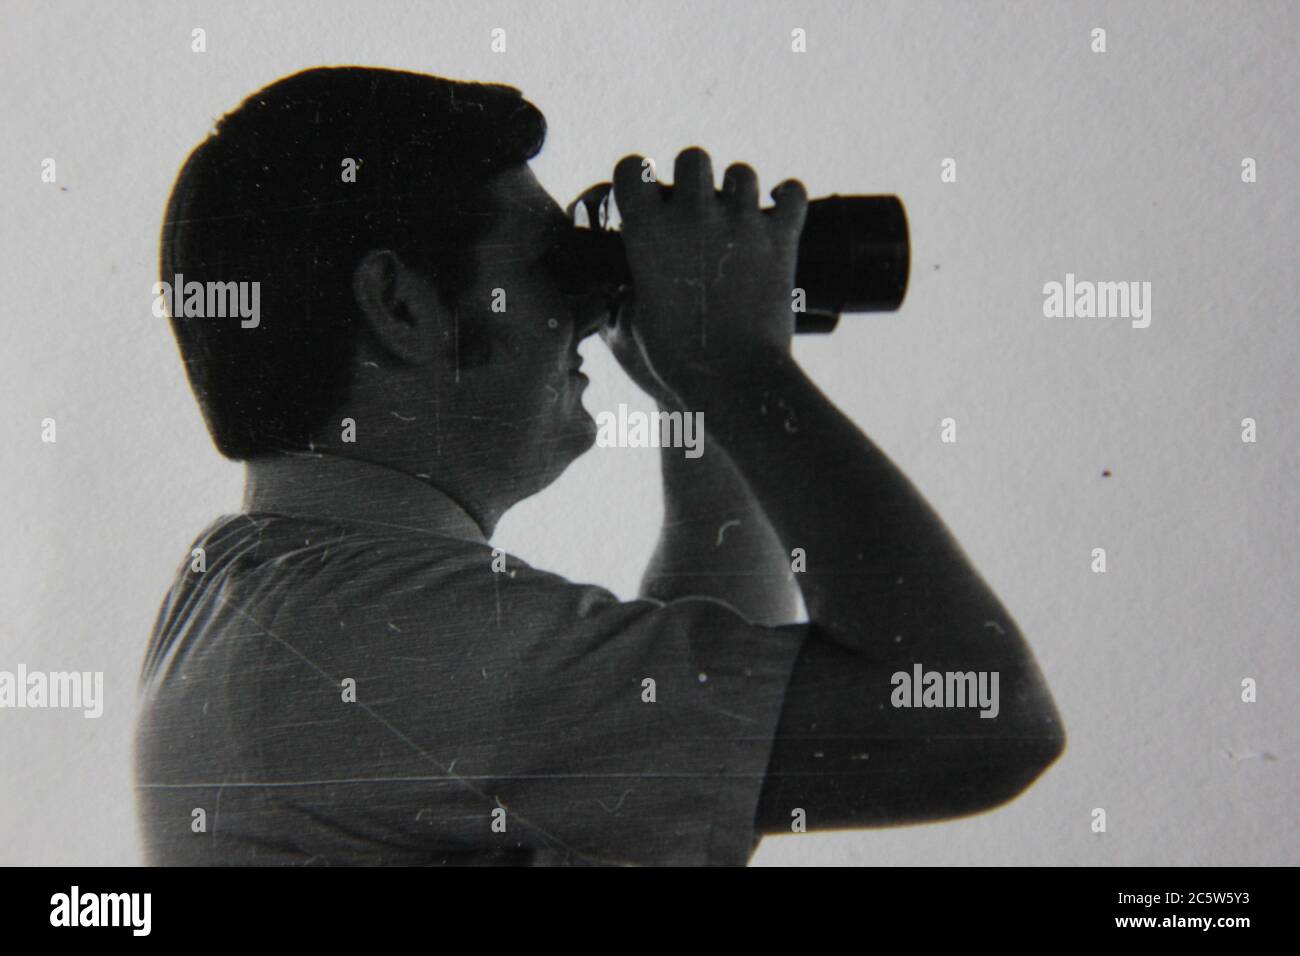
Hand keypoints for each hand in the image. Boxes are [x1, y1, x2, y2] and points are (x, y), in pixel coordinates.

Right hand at [611, 147, 807, 389]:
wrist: (733, 381)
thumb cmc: (675, 363)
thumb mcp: (628, 327)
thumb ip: (620, 294)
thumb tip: (617, 287)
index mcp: (647, 231)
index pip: (633, 168)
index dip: (638, 177)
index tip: (645, 192)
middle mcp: (693, 215)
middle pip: (693, 157)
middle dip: (693, 175)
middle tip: (695, 205)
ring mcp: (741, 223)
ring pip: (742, 172)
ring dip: (737, 189)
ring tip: (736, 215)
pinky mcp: (781, 240)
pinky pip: (792, 194)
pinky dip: (787, 198)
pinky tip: (778, 209)